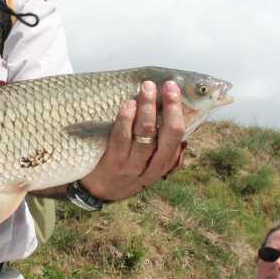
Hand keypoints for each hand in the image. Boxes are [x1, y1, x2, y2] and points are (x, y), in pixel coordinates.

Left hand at [81, 81, 185, 201]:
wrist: (97, 192)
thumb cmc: (126, 172)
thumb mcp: (149, 167)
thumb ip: (164, 148)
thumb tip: (181, 121)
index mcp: (164, 165)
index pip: (178, 137)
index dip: (179, 112)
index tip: (175, 90)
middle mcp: (151, 167)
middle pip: (168, 135)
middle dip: (171, 108)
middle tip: (168, 85)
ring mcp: (132, 166)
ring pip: (145, 134)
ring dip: (147, 108)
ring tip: (147, 88)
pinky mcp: (112, 162)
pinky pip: (121, 137)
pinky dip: (126, 119)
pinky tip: (129, 104)